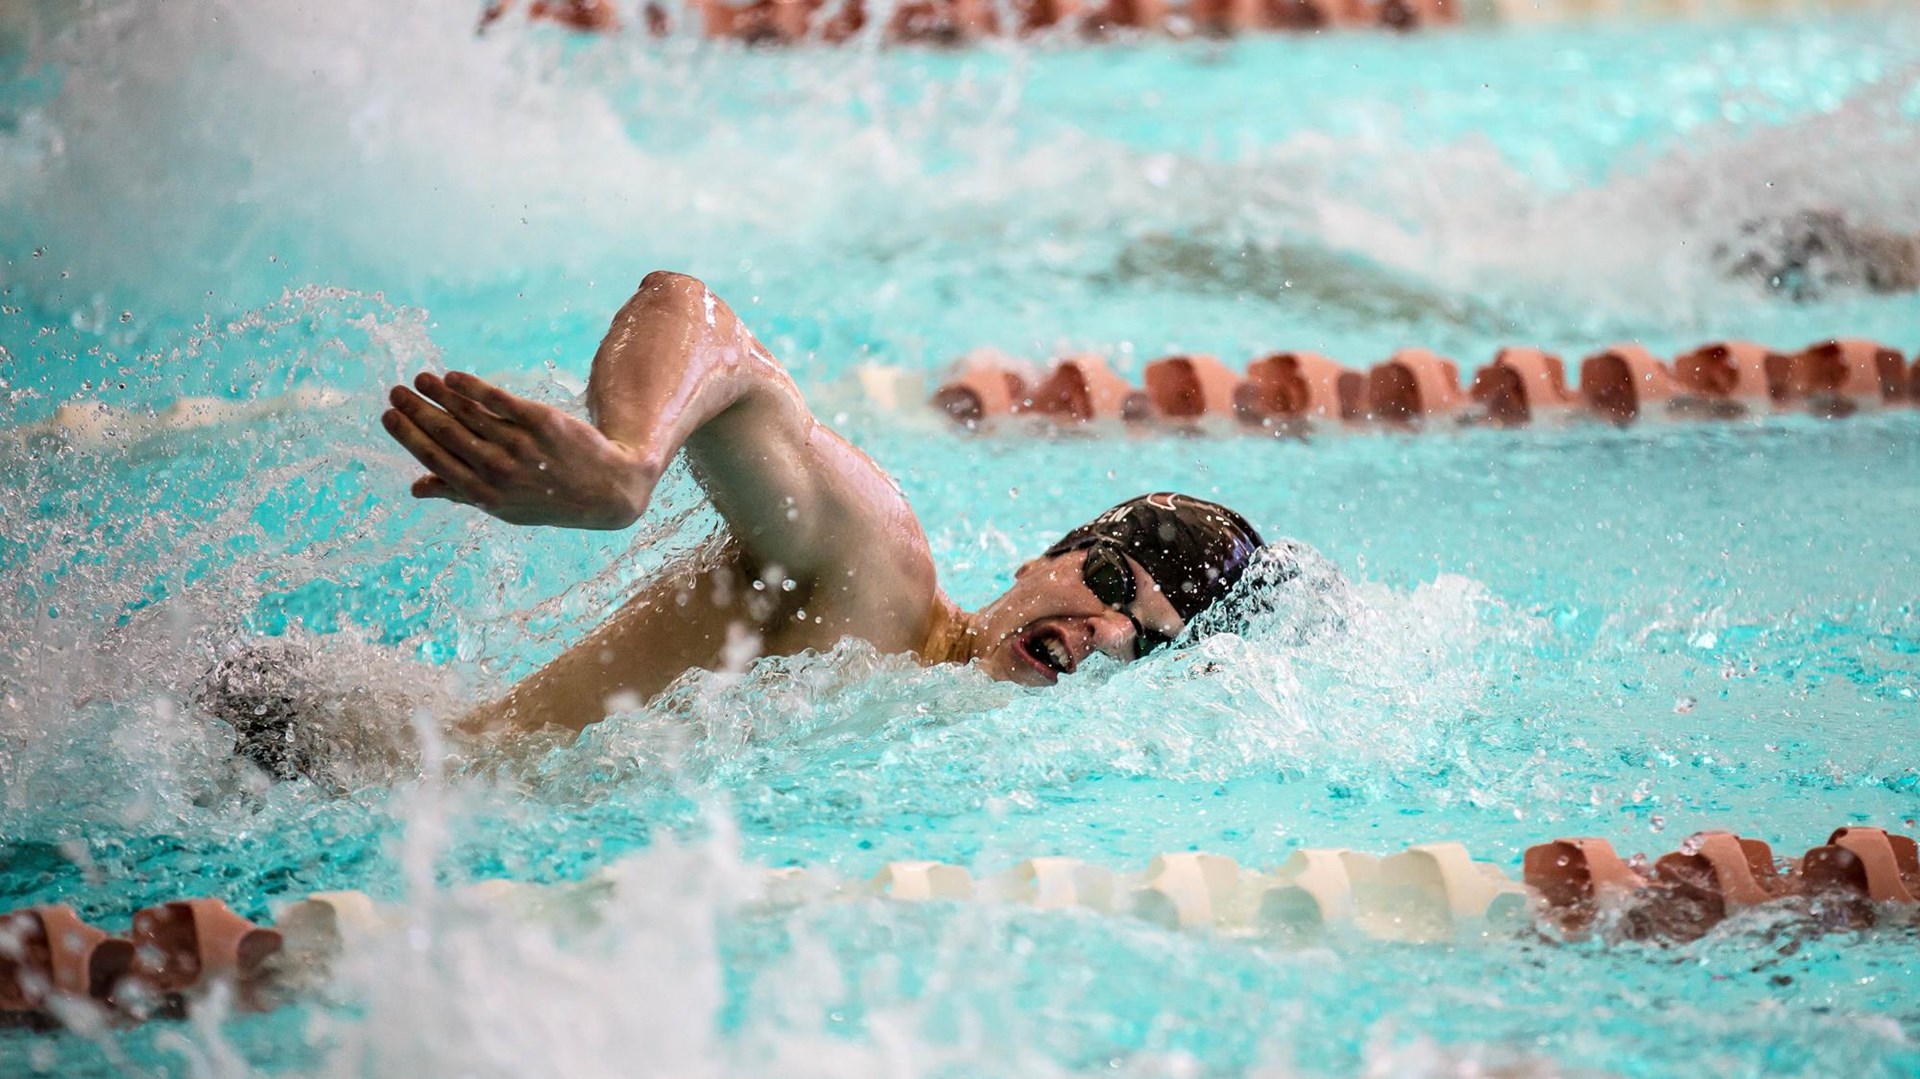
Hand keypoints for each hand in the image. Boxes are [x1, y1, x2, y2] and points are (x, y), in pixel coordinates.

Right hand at [381, 371, 655, 529]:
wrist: (607, 489)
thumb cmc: (548, 497)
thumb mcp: (505, 506)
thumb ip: (460, 493)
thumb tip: (415, 488)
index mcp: (485, 494)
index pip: (435, 459)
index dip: (408, 435)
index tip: (388, 415)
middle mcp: (499, 471)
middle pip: (446, 433)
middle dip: (416, 411)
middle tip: (397, 391)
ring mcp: (521, 446)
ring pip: (469, 414)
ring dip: (439, 394)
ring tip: (421, 378)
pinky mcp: (541, 421)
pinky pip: (499, 400)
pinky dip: (472, 387)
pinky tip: (453, 377)